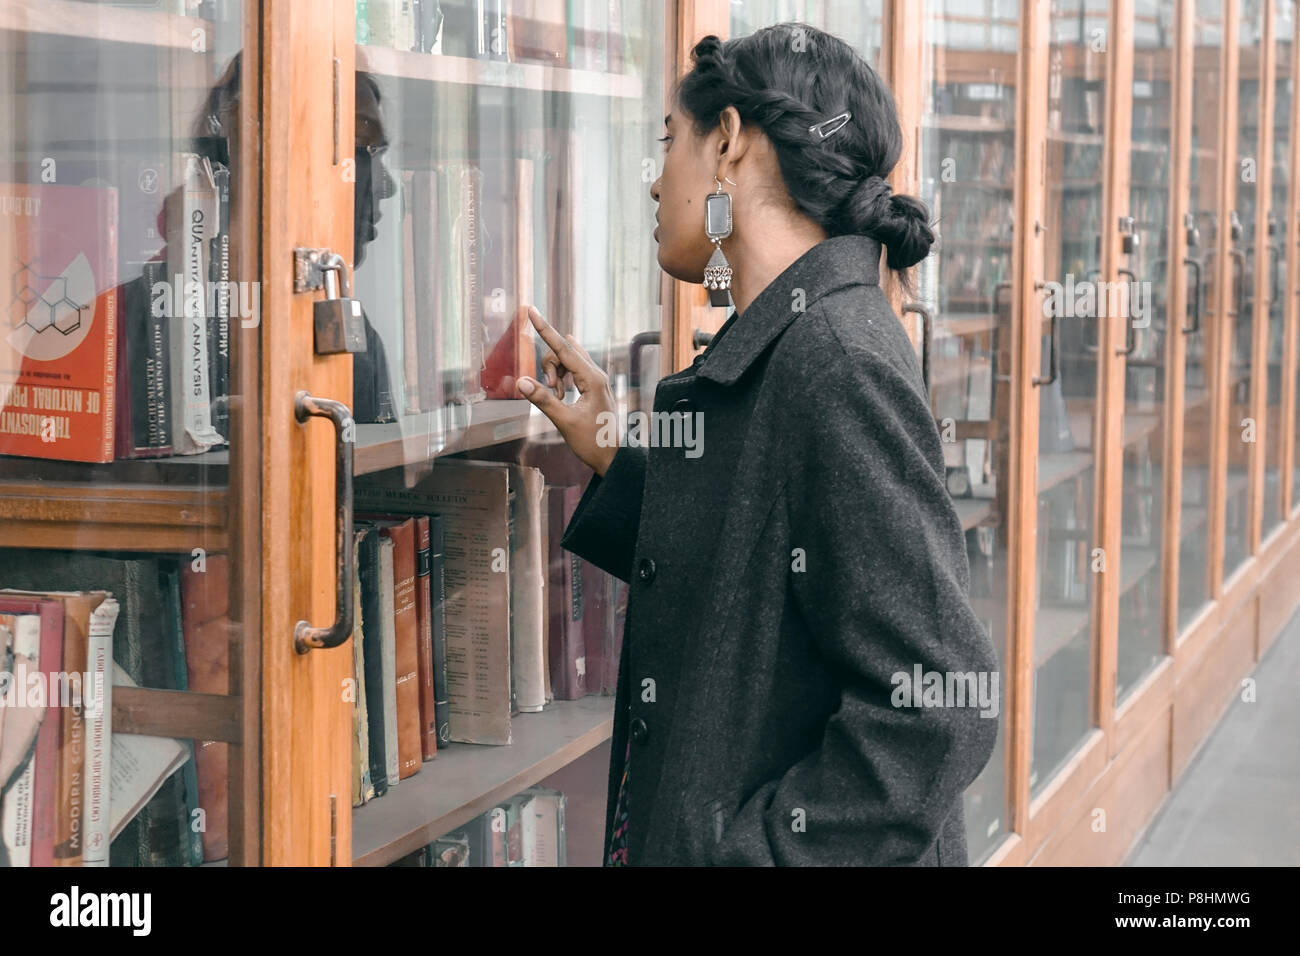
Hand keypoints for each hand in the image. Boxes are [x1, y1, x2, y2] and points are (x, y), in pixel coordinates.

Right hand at [516, 306, 618, 476]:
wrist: (612, 457)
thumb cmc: (593, 442)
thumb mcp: (564, 422)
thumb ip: (542, 400)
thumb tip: (521, 381)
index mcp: (593, 379)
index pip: (563, 347)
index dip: (545, 329)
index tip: (531, 311)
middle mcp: (596, 375)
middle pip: (564, 352)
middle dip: (550, 366)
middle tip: (550, 390)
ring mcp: (596, 379)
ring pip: (567, 361)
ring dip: (555, 374)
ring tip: (557, 396)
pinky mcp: (593, 386)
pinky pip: (573, 370)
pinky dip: (562, 380)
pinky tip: (561, 395)